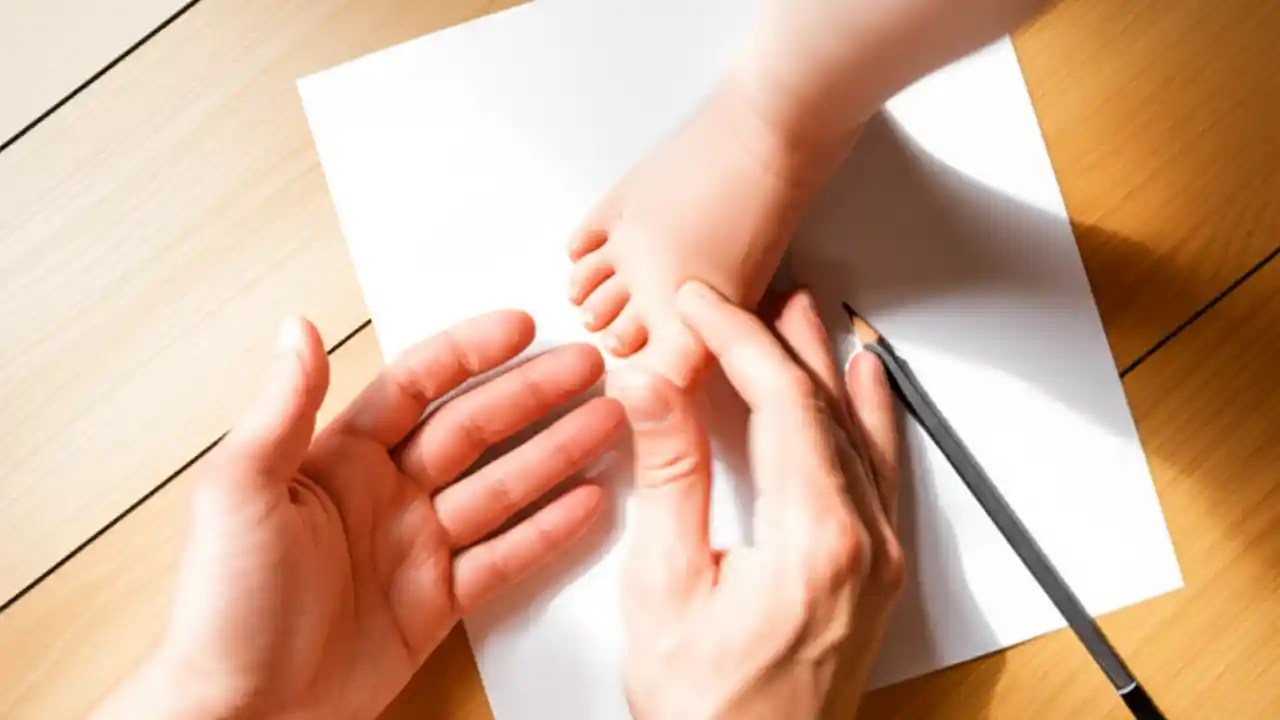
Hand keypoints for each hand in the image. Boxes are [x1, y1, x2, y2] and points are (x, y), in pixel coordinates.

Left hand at [94, 313, 622, 719]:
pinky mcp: (436, 603)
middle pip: (474, 430)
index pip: (417, 387)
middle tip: (590, 368)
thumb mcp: (239, 492)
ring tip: (610, 423)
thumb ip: (282, 409)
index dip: (470, 353)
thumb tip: (299, 327)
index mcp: (337, 458)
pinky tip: (588, 502)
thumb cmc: (223, 606)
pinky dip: (548, 531)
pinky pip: (504, 557)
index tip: (520, 326)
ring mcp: (415, 547)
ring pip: (501, 488)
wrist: (242, 714)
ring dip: (555, 453)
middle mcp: (384, 494)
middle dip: (533, 395)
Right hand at [567, 83, 820, 387]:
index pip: (644, 367)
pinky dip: (580, 258)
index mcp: (681, 319)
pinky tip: (587, 260)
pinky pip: (580, 244)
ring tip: (598, 304)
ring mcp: (623, 245)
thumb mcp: (751, 294)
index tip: (643, 373)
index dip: (642, 373)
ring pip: (586, 288)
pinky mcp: (615, 206)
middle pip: (609, 327)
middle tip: (621, 336)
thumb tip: (687, 347)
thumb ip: (717, 329)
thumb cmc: (769, 217)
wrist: (762, 141)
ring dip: (592, 299)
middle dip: (616, 336)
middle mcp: (641, 288)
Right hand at [610, 283, 902, 719]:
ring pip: (858, 434)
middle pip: (826, 408)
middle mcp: (864, 543)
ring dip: (826, 370)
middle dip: (783, 341)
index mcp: (817, 539)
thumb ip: (669, 475)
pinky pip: (880, 472)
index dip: (738, 340)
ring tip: (803, 317)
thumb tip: (653, 387)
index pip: (782, 401)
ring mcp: (878, 560)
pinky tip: (866, 390)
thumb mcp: (668, 587)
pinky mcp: (874, 575)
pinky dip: (867, 418)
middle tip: (749, 291)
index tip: (701, 305)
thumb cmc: (707, 711)